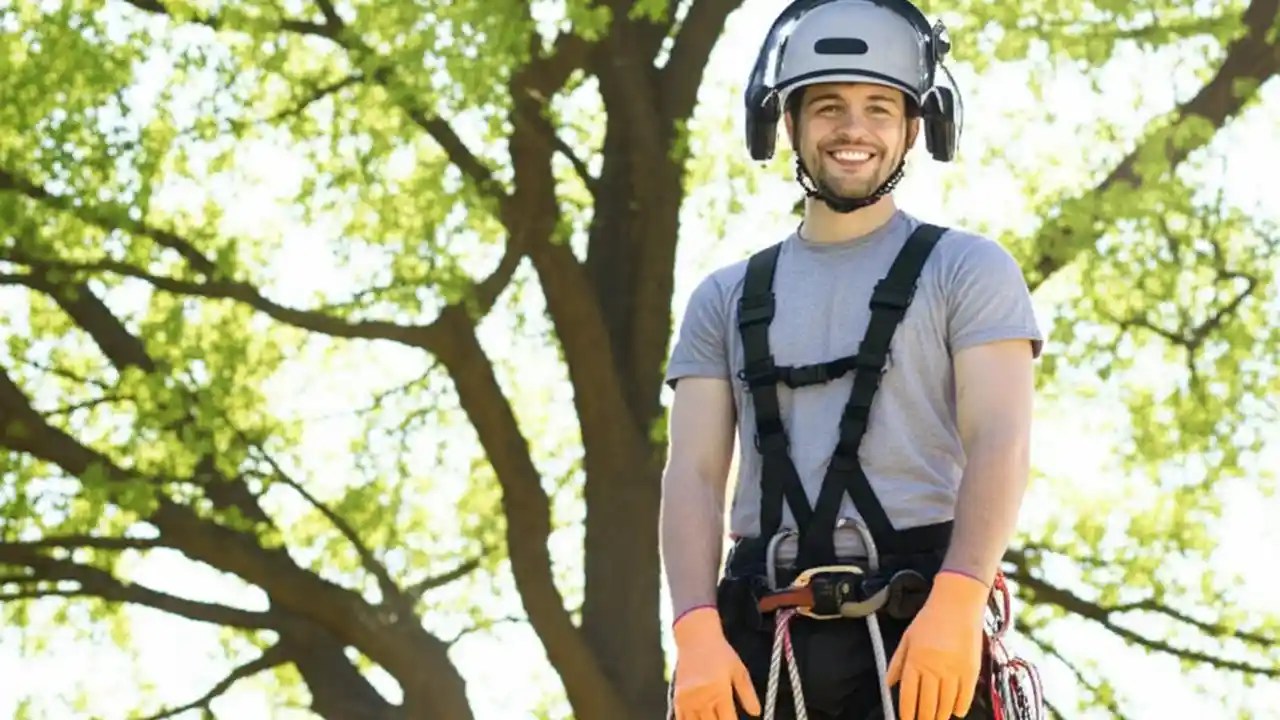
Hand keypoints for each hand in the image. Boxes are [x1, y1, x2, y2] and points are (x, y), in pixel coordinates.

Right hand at [672, 606, 761, 719]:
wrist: (695, 637)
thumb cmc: (720, 652)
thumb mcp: (739, 670)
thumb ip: (747, 694)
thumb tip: (756, 713)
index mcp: (719, 691)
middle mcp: (702, 697)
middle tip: (723, 718)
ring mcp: (688, 699)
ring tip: (712, 718)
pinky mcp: (677, 698)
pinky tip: (698, 719)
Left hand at [886, 571, 989, 719]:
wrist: (957, 604)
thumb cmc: (929, 619)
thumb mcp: (908, 638)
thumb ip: (898, 662)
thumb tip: (888, 684)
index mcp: (916, 661)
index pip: (909, 697)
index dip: (907, 714)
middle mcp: (934, 669)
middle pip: (928, 705)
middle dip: (924, 719)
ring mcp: (954, 671)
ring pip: (946, 705)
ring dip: (940, 716)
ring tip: (936, 719)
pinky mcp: (971, 670)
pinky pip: (965, 696)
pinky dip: (960, 707)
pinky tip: (955, 712)